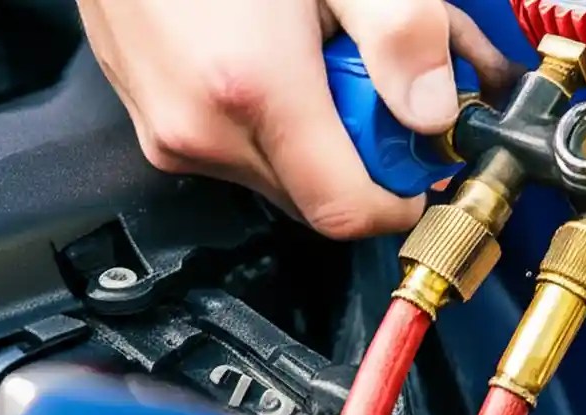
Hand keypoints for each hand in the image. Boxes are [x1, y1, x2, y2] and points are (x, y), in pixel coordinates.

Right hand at [76, 0, 514, 238]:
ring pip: (277, 175)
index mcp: (251, 90)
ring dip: (316, 132)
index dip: (400, 200)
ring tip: (320, 50)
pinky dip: (273, 121)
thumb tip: (433, 109)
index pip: (347, 210)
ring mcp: (168, 134)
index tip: (423, 160)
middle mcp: (200, 129)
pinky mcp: (152, 125)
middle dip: (360, 150)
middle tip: (373, 75)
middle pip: (314, 197)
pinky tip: (277, 55)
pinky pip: (235, 150)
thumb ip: (401, 32)